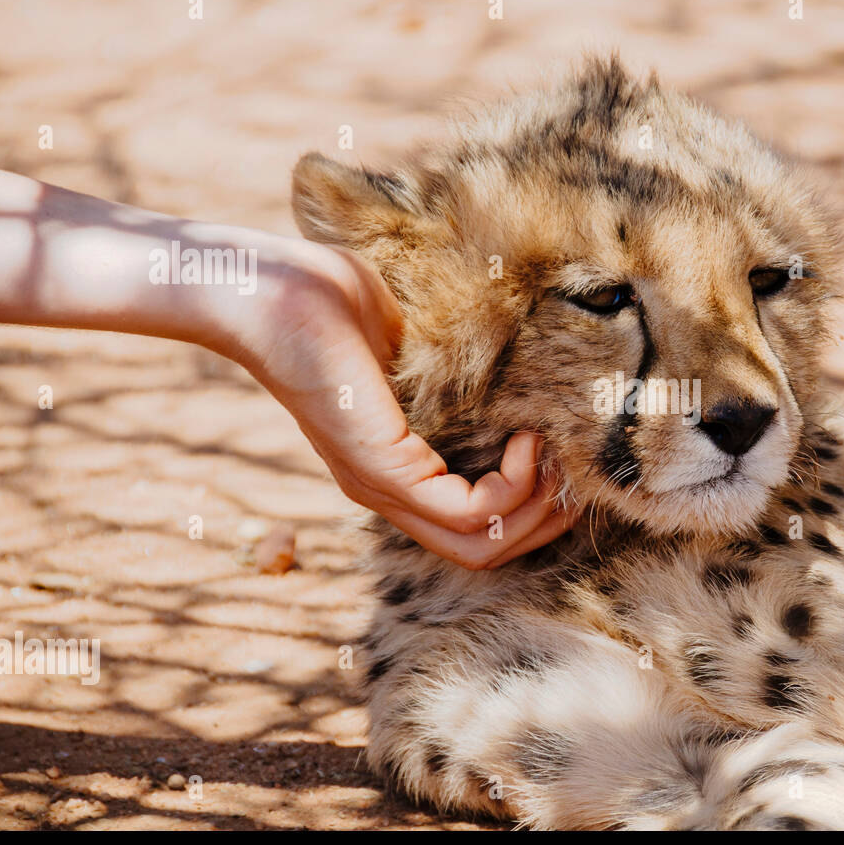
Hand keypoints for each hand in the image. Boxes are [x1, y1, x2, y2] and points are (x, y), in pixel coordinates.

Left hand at [234, 241, 579, 568]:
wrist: (270, 291)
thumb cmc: (335, 305)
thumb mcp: (415, 351)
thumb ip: (457, 376)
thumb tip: (518, 369)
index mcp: (391, 470)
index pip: (471, 530)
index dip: (528, 510)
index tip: (561, 462)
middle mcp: (385, 492)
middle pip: (482, 553)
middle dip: (543, 523)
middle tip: (573, 474)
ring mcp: (381, 485)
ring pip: (479, 544)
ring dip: (534, 508)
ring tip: (553, 457)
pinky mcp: (381, 467)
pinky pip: (466, 512)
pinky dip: (510, 486)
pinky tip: (524, 441)